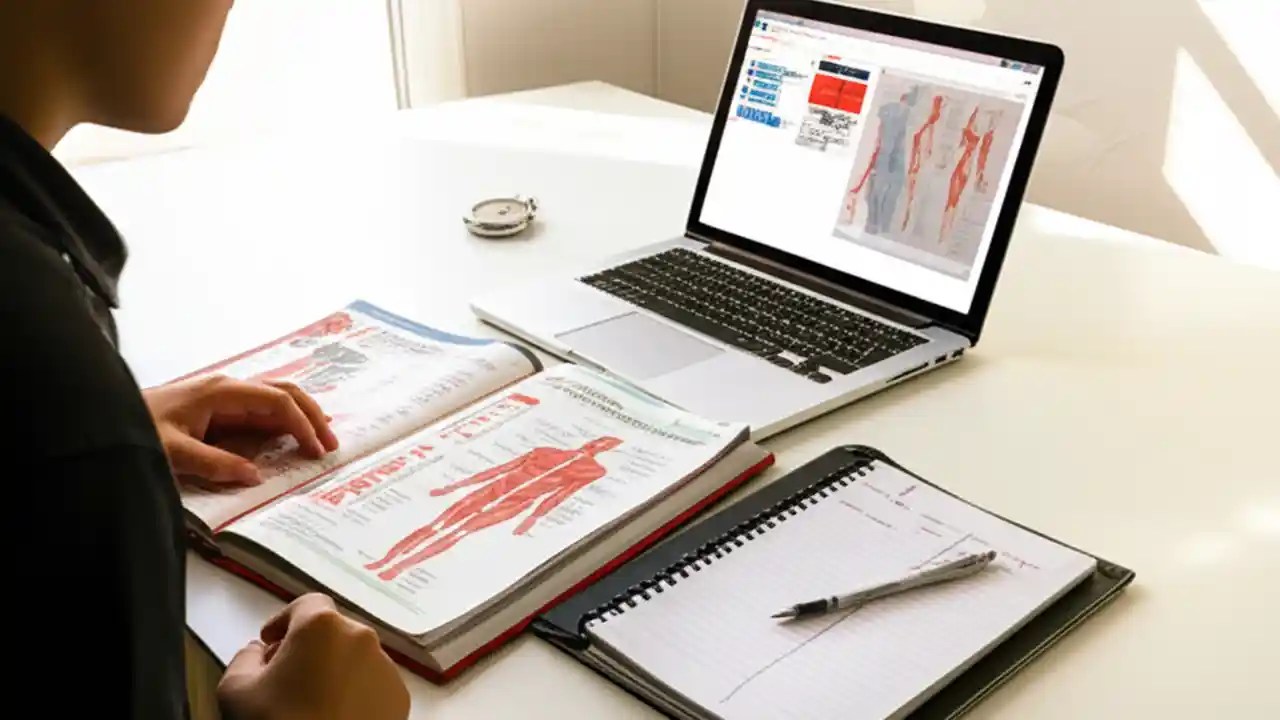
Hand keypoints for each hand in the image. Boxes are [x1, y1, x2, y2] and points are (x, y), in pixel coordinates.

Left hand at [143, 375, 339, 485]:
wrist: (105, 417)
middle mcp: (229, 388)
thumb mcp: (173, 452)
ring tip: (323, 438)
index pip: (276, 401)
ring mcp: (225, 397)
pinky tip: (295, 435)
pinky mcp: (219, 409)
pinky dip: (284, 421)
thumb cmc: (136, 430)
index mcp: (222, 392)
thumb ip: (214, 464)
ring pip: (276, 398)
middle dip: (312, 416)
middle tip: (331, 445)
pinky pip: (261, 411)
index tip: (316, 451)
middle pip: (284, 392)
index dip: (301, 424)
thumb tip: (255, 477)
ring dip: (302, 416)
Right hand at [218, 594, 409, 719]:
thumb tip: (258, 651)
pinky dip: (356, 692)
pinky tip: (336, 715)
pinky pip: (373, 684)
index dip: (285, 621)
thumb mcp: (235, 690)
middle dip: (309, 648)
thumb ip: (244, 658)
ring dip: (335, 669)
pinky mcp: (400, 698)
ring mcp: (386, 668)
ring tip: (313, 701)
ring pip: (355, 658)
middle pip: (332, 632)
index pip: (306, 605)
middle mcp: (362, 638)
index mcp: (322, 626)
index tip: (271, 643)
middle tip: (287, 676)